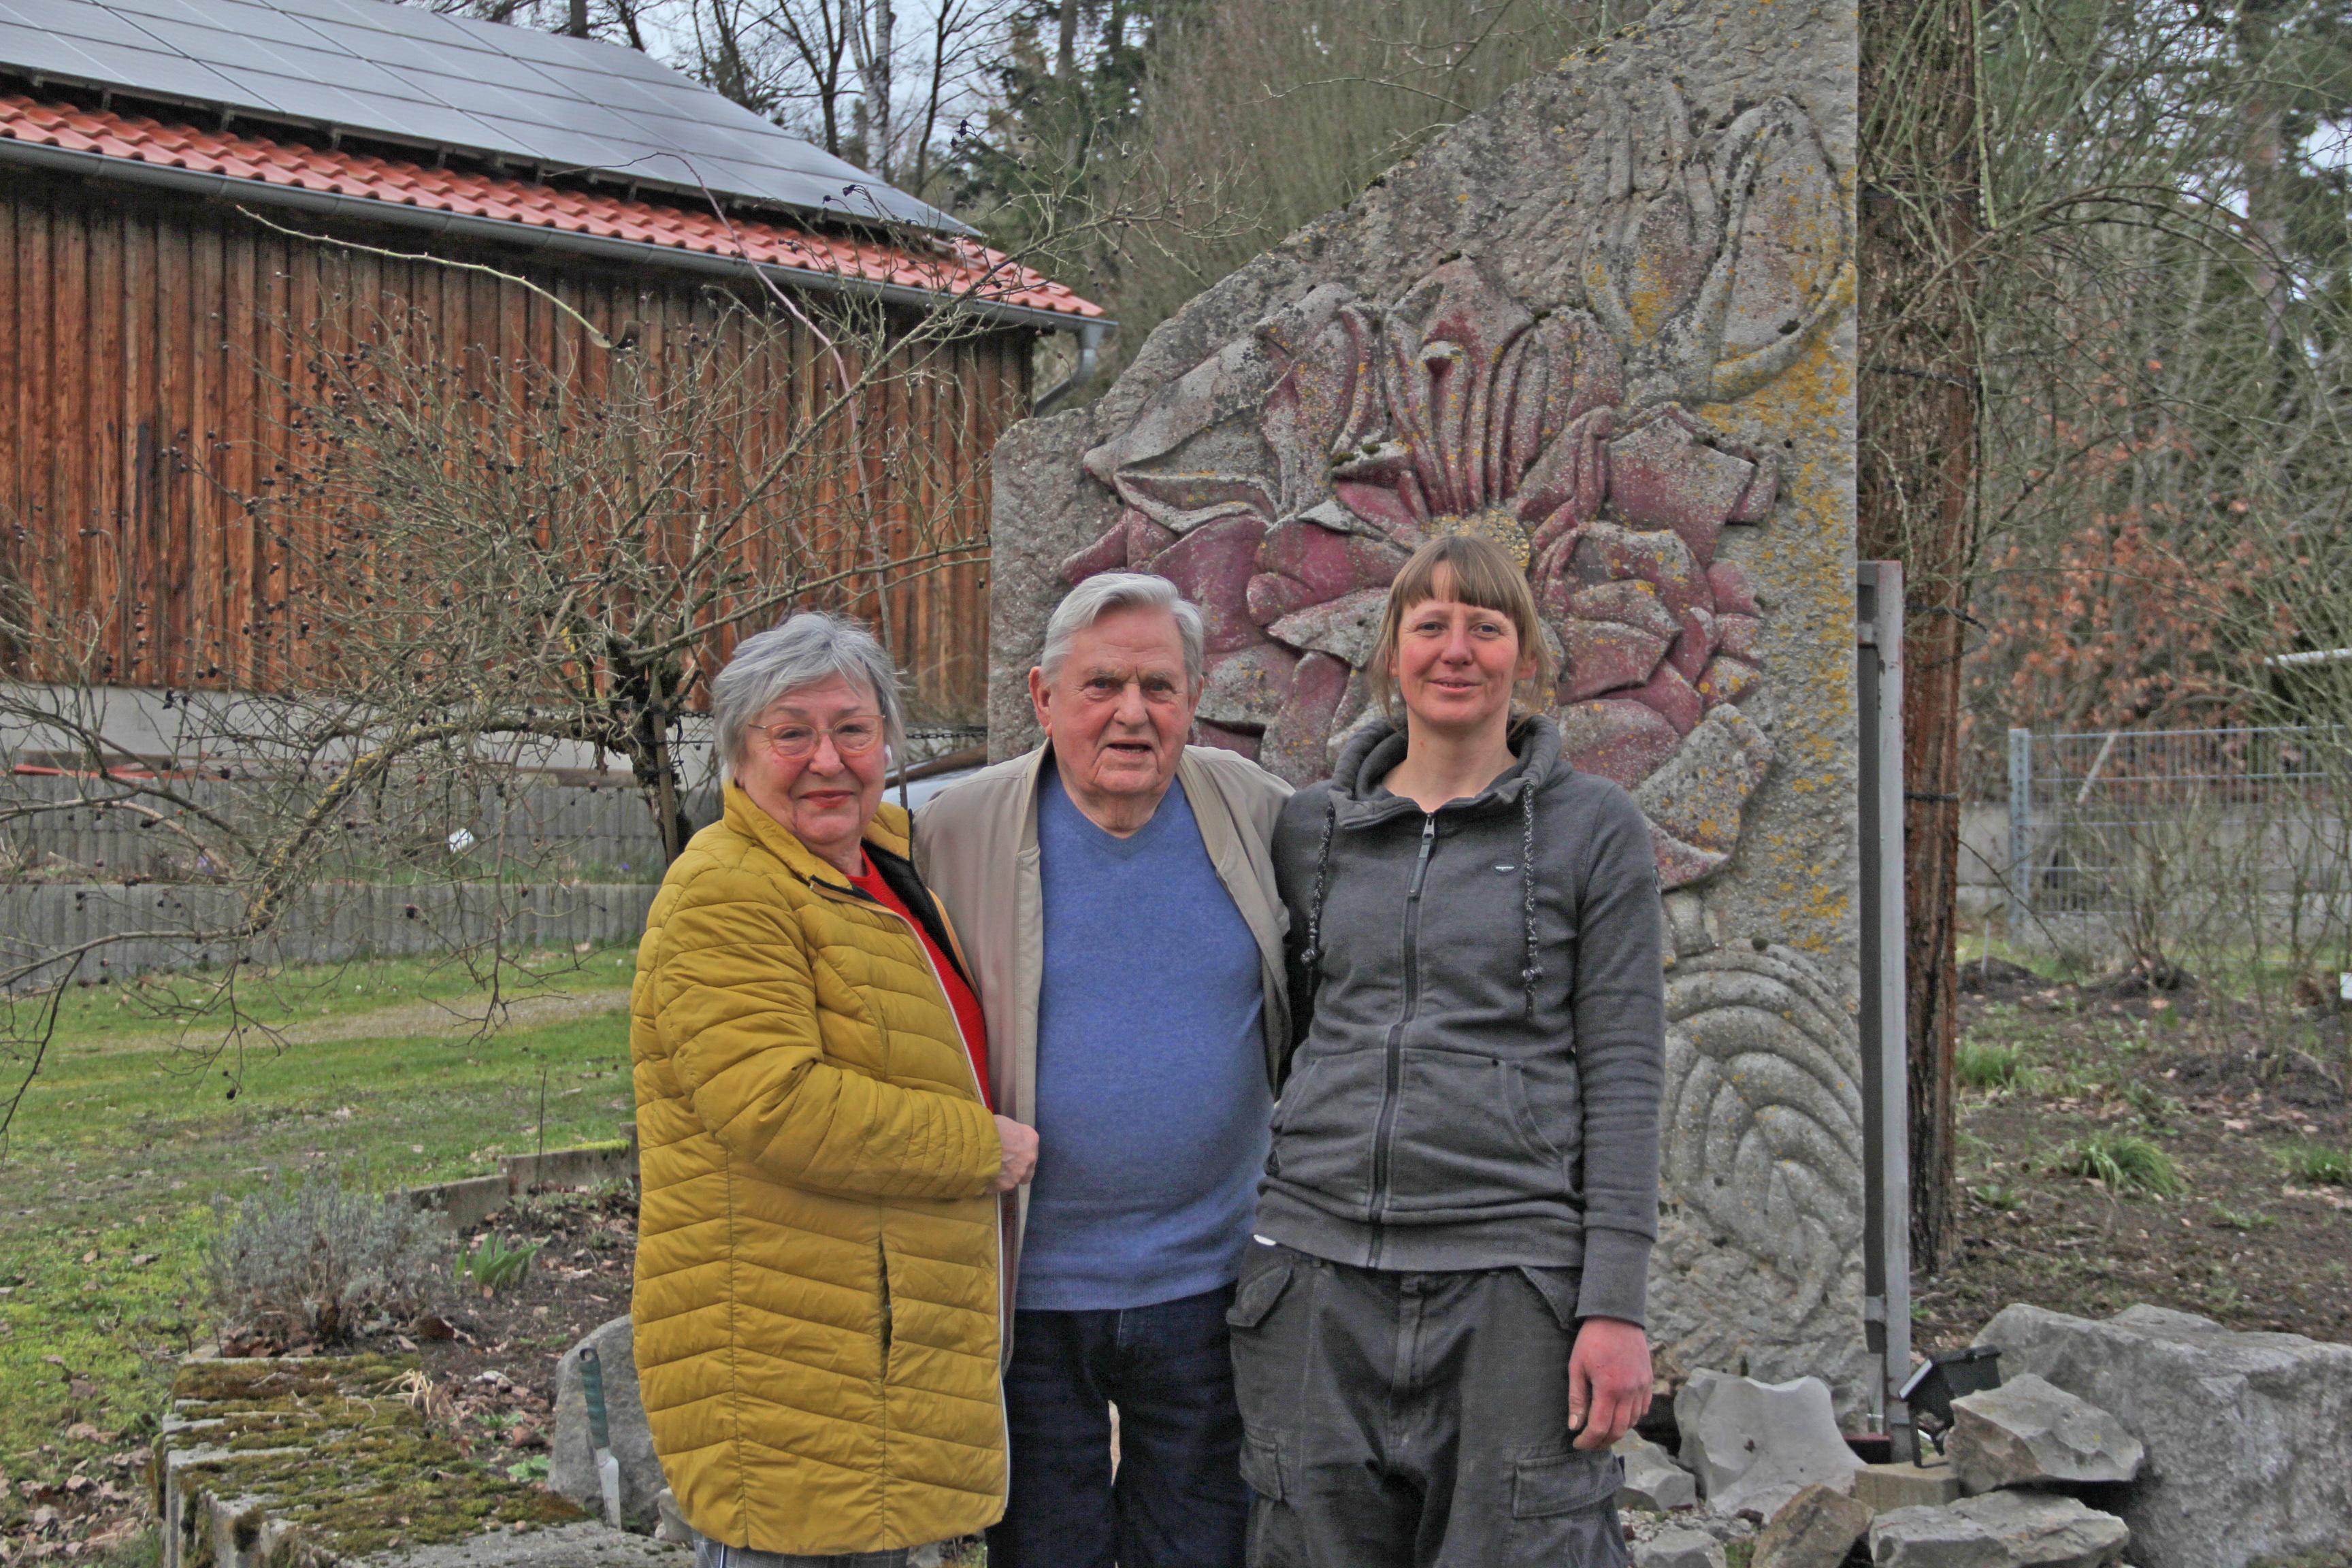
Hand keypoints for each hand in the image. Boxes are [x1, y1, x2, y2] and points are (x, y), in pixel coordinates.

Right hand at [989, 1115, 1038, 1192]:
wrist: (975, 1143)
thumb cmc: (988, 1127)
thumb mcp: (1003, 1123)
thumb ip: (1010, 1134)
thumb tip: (1006, 1139)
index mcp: (1030, 1139)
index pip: (1031, 1148)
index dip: (1020, 1151)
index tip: (1010, 1150)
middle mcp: (1029, 1158)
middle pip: (1028, 1168)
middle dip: (1018, 1168)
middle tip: (1003, 1164)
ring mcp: (1018, 1174)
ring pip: (1015, 1179)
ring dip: (1005, 1177)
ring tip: (989, 1171)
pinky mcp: (1005, 1185)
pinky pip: (1001, 1186)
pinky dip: (993, 1183)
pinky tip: (983, 1176)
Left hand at [1568, 1316, 1651, 1449]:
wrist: (1617, 1316)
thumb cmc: (1592, 1340)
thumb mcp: (1576, 1366)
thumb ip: (1577, 1398)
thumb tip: (1575, 1426)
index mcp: (1609, 1389)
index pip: (1600, 1427)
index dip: (1588, 1441)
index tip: (1577, 1443)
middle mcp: (1630, 1391)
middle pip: (1619, 1430)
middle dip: (1602, 1442)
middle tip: (1589, 1443)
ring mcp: (1642, 1387)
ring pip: (1632, 1421)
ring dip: (1617, 1431)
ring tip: (1602, 1430)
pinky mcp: (1649, 1380)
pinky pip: (1643, 1409)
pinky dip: (1631, 1418)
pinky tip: (1619, 1416)